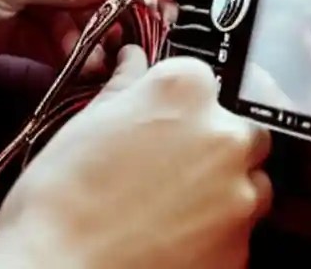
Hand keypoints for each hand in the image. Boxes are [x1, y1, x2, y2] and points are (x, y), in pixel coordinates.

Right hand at [0, 50, 271, 268]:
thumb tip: (133, 60)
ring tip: (170, 210)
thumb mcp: (86, 124)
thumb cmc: (59, 197)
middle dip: (215, 146)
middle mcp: (225, 137)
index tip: (163, 122)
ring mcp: (240, 197)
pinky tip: (172, 239)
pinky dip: (216, 236)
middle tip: (169, 169)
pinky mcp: (242, 249)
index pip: (203, 79)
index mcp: (186, 91)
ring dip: (223, 192)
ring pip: (250, 184)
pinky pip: (240, 233)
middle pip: (242, 132)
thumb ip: (124, 87)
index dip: (181, 103)